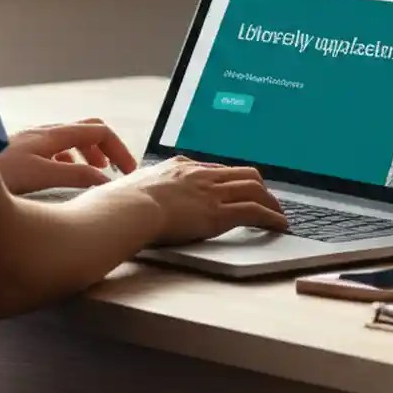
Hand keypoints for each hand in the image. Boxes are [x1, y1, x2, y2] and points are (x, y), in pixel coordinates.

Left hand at [0, 119, 138, 194]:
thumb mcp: (39, 176)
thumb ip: (74, 178)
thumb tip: (105, 180)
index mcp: (51, 135)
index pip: (99, 130)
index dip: (120, 149)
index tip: (130, 173)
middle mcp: (42, 133)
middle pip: (87, 129)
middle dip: (107, 148)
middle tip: (118, 172)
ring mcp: (30, 142)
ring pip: (70, 141)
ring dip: (89, 155)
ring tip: (96, 176)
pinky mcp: (19, 153)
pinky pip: (54, 150)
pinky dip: (70, 161)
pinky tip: (64, 178)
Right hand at [87, 157, 286, 244]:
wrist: (125, 210)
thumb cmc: (117, 206)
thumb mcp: (124, 192)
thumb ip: (130, 194)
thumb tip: (113, 202)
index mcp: (177, 167)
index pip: (212, 169)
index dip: (227, 180)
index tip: (233, 188)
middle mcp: (198, 175)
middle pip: (239, 173)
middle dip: (256, 185)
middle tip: (265, 198)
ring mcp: (209, 192)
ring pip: (253, 188)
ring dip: (270, 201)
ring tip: (278, 213)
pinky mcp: (218, 213)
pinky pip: (255, 211)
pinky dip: (272, 217)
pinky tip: (279, 225)